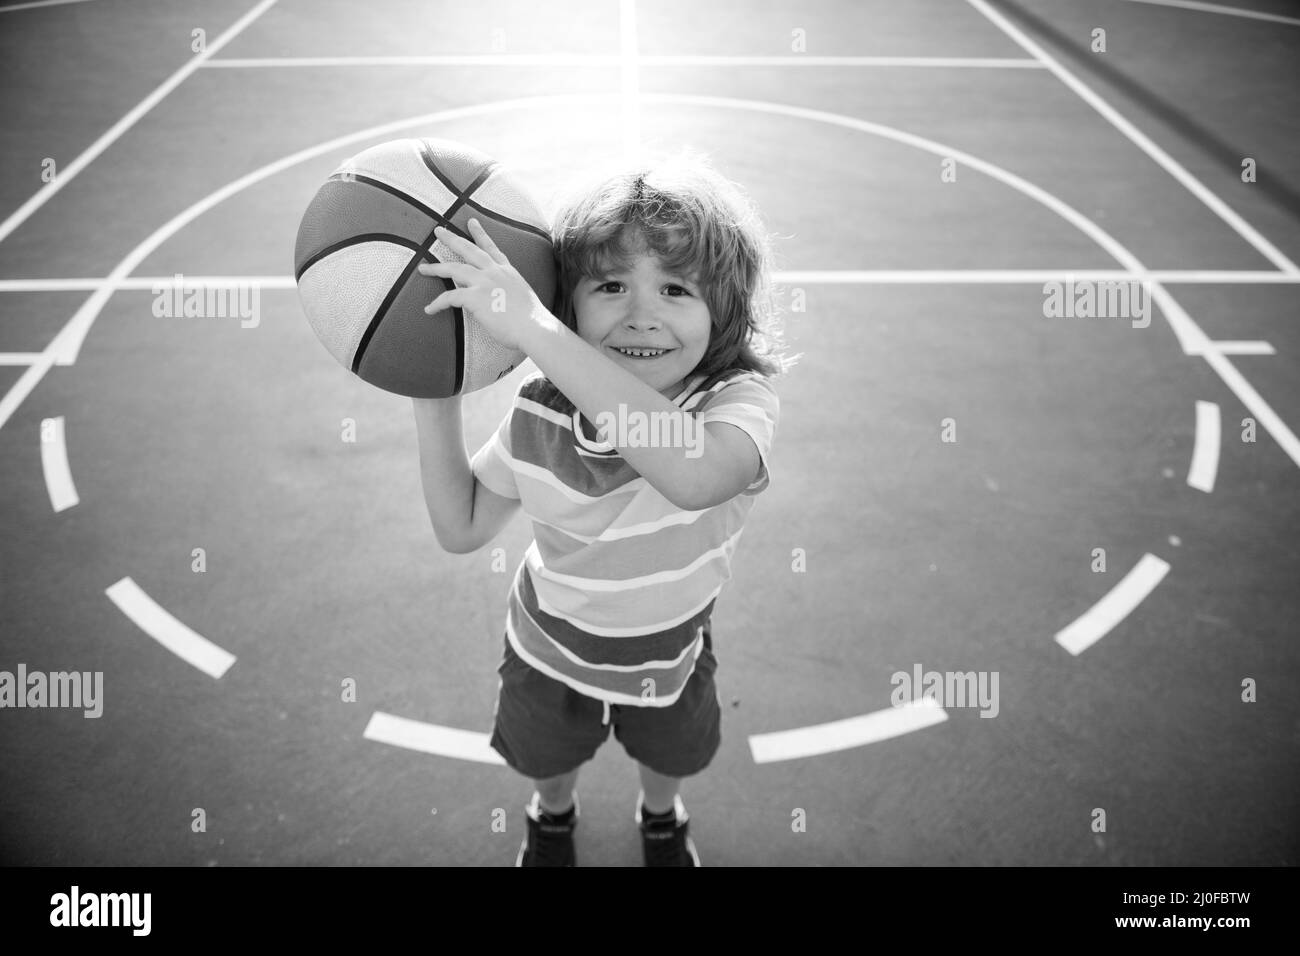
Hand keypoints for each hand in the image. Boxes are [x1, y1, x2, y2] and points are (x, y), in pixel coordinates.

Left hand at [417, 218, 550, 352]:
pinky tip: (429, 309)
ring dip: (436, 268)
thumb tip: (500, 301)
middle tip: (438, 230)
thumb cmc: (532, 321)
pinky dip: (437, 304)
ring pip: (454, 268)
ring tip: (422, 268)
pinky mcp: (475, 297)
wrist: (534, 327)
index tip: (471, 222)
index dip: (480, 234)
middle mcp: (495, 272)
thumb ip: (508, 294)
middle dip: (452, 238)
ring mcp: (484, 282)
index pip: (491, 248)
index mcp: (508, 272)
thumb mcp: (522, 298)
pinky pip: (449, 297)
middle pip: (469, 249)